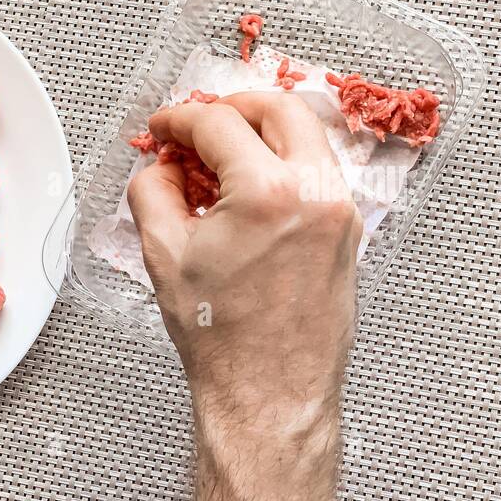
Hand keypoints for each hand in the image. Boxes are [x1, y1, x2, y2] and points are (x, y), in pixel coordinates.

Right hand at [127, 92, 360, 422]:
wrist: (269, 392)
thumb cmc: (223, 338)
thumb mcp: (164, 256)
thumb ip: (153, 194)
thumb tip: (161, 170)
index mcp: (269, 192)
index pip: (219, 123)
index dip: (180, 118)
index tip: (163, 128)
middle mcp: (316, 192)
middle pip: (277, 109)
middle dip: (229, 108)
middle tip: (195, 127)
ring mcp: (340, 211)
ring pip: (303, 137)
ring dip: (258, 135)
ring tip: (216, 165)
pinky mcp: (347, 232)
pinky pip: (314, 173)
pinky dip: (279, 166)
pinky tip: (244, 192)